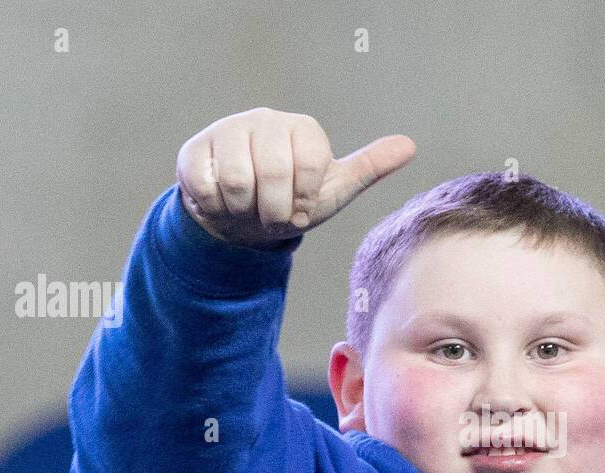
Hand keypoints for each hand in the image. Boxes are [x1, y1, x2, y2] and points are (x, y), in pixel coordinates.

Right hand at [175, 107, 415, 249]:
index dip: (304, 198)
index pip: (310, 164)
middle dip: (275, 209)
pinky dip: (218, 207)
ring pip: (237, 180)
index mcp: (302, 128)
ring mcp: (226, 131)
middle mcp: (264, 121)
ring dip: (246, 210)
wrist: (242, 217)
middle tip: (274, 214)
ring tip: (250, 208)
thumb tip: (410, 146)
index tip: (301, 205)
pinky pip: (208, 187)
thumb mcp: (334, 189)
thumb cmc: (291, 201)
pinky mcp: (194, 151)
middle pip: (273, 172)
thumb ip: (369, 167)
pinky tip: (224, 203)